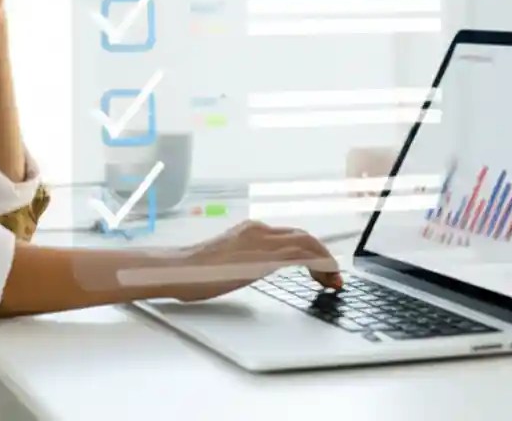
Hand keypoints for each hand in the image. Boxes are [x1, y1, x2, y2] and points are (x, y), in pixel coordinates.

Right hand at [165, 220, 342, 302]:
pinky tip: (326, 277)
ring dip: (326, 262)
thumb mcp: (225, 262)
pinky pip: (303, 255)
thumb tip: (250, 270)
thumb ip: (242, 261)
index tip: (319, 269)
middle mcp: (259, 230)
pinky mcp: (265, 257)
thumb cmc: (193, 272)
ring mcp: (263, 241)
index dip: (310, 251)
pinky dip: (321, 264)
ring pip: (308, 243)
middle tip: (332, 277)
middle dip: (322, 256)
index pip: (290, 236)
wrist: (178, 270)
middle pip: (304, 237)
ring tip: (333, 282)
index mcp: (250, 230)